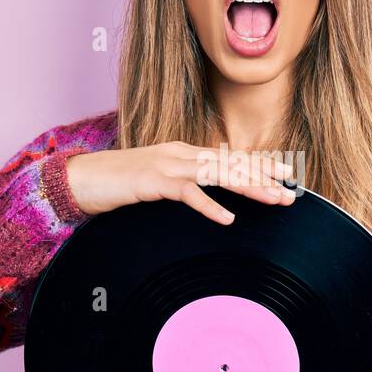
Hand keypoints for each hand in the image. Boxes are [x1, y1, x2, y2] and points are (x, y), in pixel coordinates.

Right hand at [64, 141, 295, 224]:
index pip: (230, 156)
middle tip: (290, 192)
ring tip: (273, 200)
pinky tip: (227, 219)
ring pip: (217, 173)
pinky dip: (209, 206)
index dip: (261, 164)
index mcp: (185, 152)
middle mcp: (181, 153)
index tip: (287, 175)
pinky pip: (187, 193)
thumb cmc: (120, 184)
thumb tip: (212, 197)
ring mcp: (167, 165)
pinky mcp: (152, 181)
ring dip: (249, 187)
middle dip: (264, 177)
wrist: (81, 178)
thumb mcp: (159, 181)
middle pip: (231, 163)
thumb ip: (185, 183)